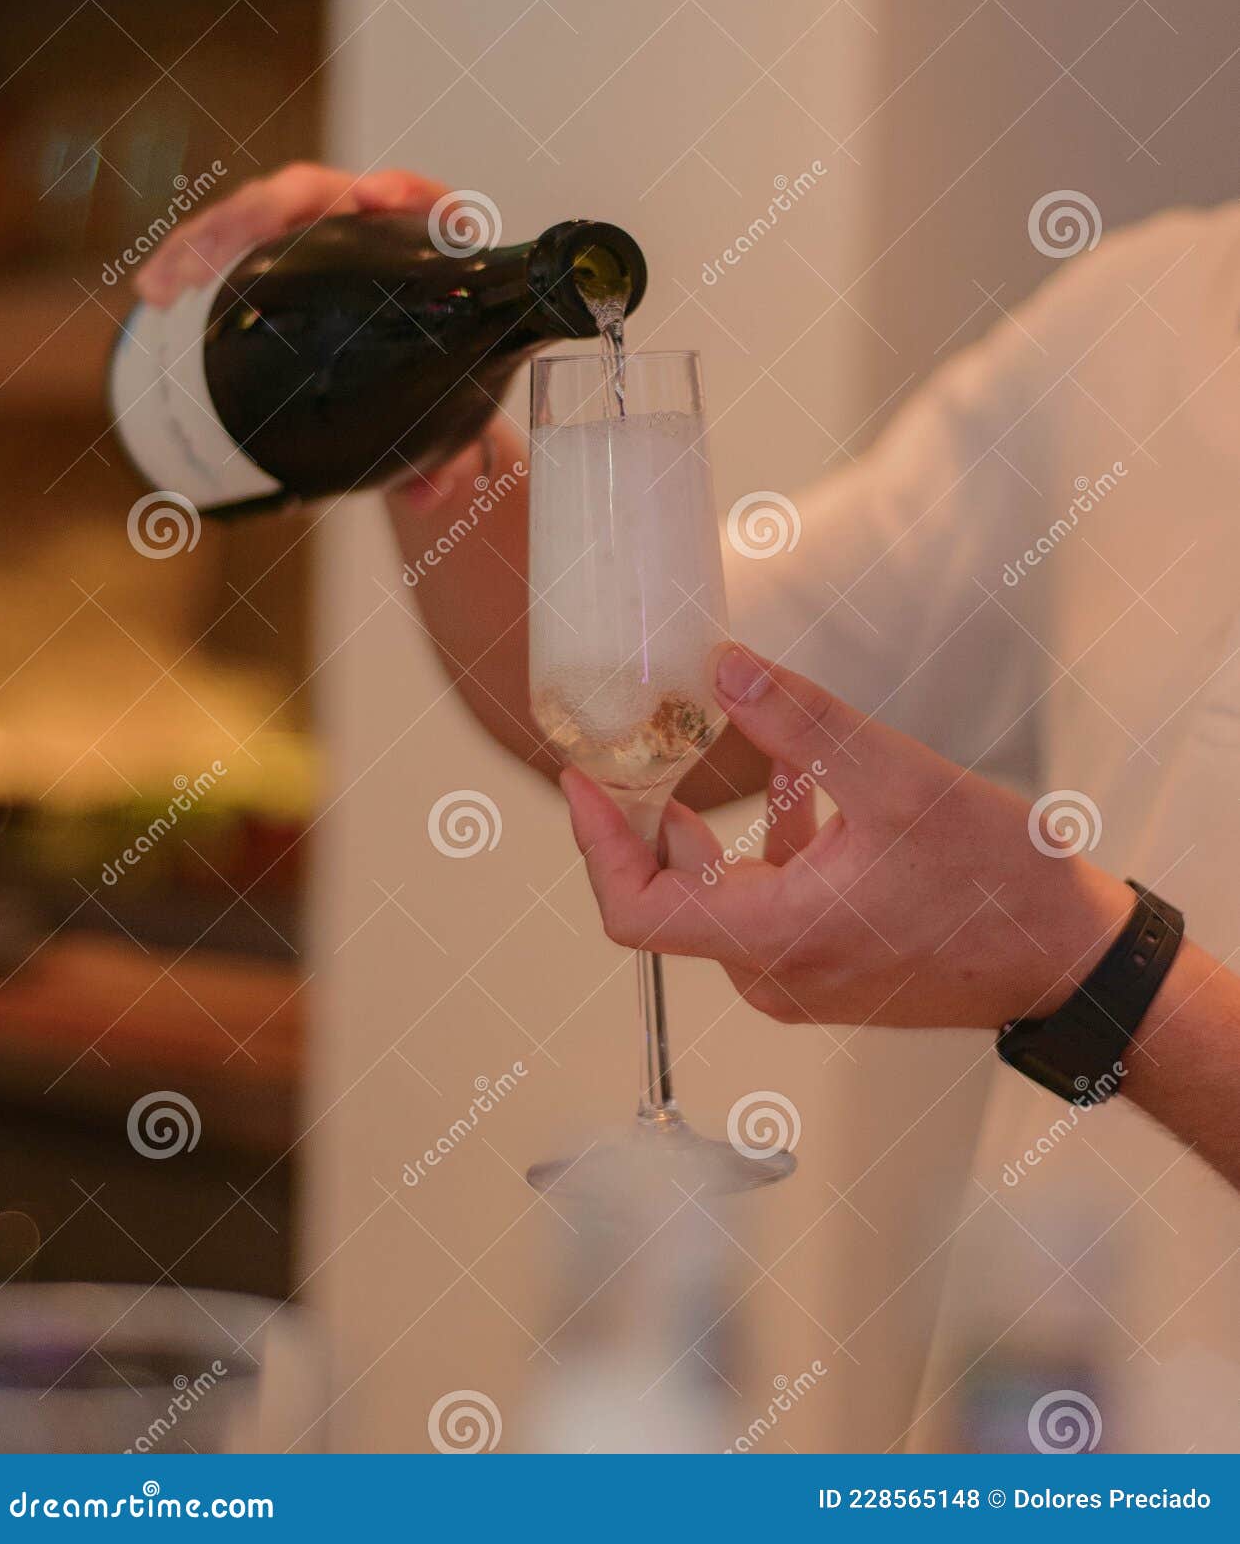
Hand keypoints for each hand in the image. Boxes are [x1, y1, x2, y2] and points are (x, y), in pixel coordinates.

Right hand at [135, 161, 483, 509]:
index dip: (405, 194)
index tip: (371, 198)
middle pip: (316, 195)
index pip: (427, 205)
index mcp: (434, 253)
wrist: (419, 398)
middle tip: (220, 247)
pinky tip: (153, 292)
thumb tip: (429, 495)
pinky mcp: (273, 253)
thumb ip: (449, 463)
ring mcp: (316, 232)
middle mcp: (370, 226)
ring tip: (164, 285)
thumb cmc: (441, 395)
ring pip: (257, 212)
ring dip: (204, 237)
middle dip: (260, 212)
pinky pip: (227, 243)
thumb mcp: (450, 432)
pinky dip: (188, 258)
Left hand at [561, 644, 1135, 1029]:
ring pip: (725, 897)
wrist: (1070, 960)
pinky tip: (806, 790)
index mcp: (774, 937)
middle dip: (658, 816)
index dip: (595, 843)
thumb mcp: (897, 779)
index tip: (580, 778)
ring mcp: (802, 980)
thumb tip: (725, 668)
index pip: (635, 910)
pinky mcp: (830, 971)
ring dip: (724, 826)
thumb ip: (800, 723)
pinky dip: (771, 848)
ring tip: (747, 752)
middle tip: (649, 744)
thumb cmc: (997, 885)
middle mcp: (774, 974)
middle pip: (673, 896)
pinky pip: (771, 906)